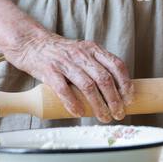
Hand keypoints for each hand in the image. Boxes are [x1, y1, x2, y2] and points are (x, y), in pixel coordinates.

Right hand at [11, 33, 132, 122]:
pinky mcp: (50, 71)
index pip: (117, 65)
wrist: (32, 44)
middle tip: (119, 114)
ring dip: (98, 105)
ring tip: (104, 117)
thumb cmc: (61, 53)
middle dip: (115, 99)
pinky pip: (64, 90)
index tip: (129, 99)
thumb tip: (116, 91)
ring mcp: (65, 62)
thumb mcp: (83, 52)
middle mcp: (82, 54)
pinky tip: (80, 114)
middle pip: (104, 79)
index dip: (126, 84)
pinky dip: (73, 103)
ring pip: (88, 86)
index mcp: (93, 49)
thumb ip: (97, 65)